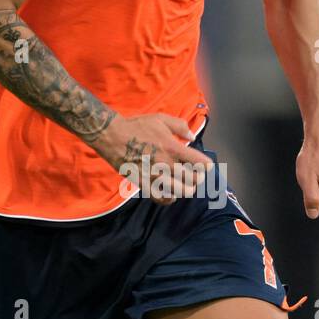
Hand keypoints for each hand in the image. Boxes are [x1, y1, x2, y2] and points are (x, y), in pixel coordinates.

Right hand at [94, 112, 214, 203]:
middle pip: (193, 180)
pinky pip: (161, 198)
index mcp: (173, 147)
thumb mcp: (161, 119)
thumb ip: (180, 126)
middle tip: (195, 176)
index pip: (201, 163)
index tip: (205, 166)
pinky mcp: (143, 183)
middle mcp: (166, 164)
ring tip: (185, 186)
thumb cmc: (137, 126)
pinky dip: (169, 199)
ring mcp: (155, 175)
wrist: (112, 136)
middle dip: (197, 178)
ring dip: (186, 189)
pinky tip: (171, 196)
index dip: (207, 166)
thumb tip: (192, 137)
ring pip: (180, 191)